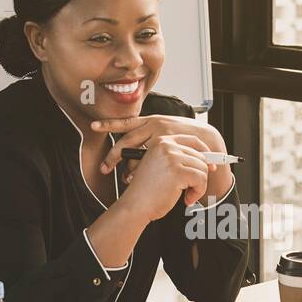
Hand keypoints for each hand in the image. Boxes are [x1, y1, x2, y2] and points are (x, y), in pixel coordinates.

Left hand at [94, 113, 225, 172]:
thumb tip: (132, 155)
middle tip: (104, 168)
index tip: (94, 126)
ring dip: (129, 169)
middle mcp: (154, 125)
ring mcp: (162, 135)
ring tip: (124, 179)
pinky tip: (140, 180)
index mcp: (150, 121)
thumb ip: (151, 139)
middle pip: (127, 140)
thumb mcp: (167, 132)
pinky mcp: (171, 145)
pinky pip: (151, 162)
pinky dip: (146, 172)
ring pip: (137, 154)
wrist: (208, 139)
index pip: (126, 122)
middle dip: (113, 156)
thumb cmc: (186, 138)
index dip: (109, 123)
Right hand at [96, 114, 233, 204]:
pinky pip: (201, 179)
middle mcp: (166, 146)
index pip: (193, 140)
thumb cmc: (147, 191)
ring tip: (185, 195)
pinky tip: (186, 199)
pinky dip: (198, 192)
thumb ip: (180, 160)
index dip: (205, 153)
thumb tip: (208, 161)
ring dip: (198, 187)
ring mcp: (171, 157)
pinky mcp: (177, 171)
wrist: (135, 205)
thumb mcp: (162, 168)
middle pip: (200, 156)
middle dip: (199, 176)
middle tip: (188, 190)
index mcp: (161, 142)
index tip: (210, 166)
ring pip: (202, 169)